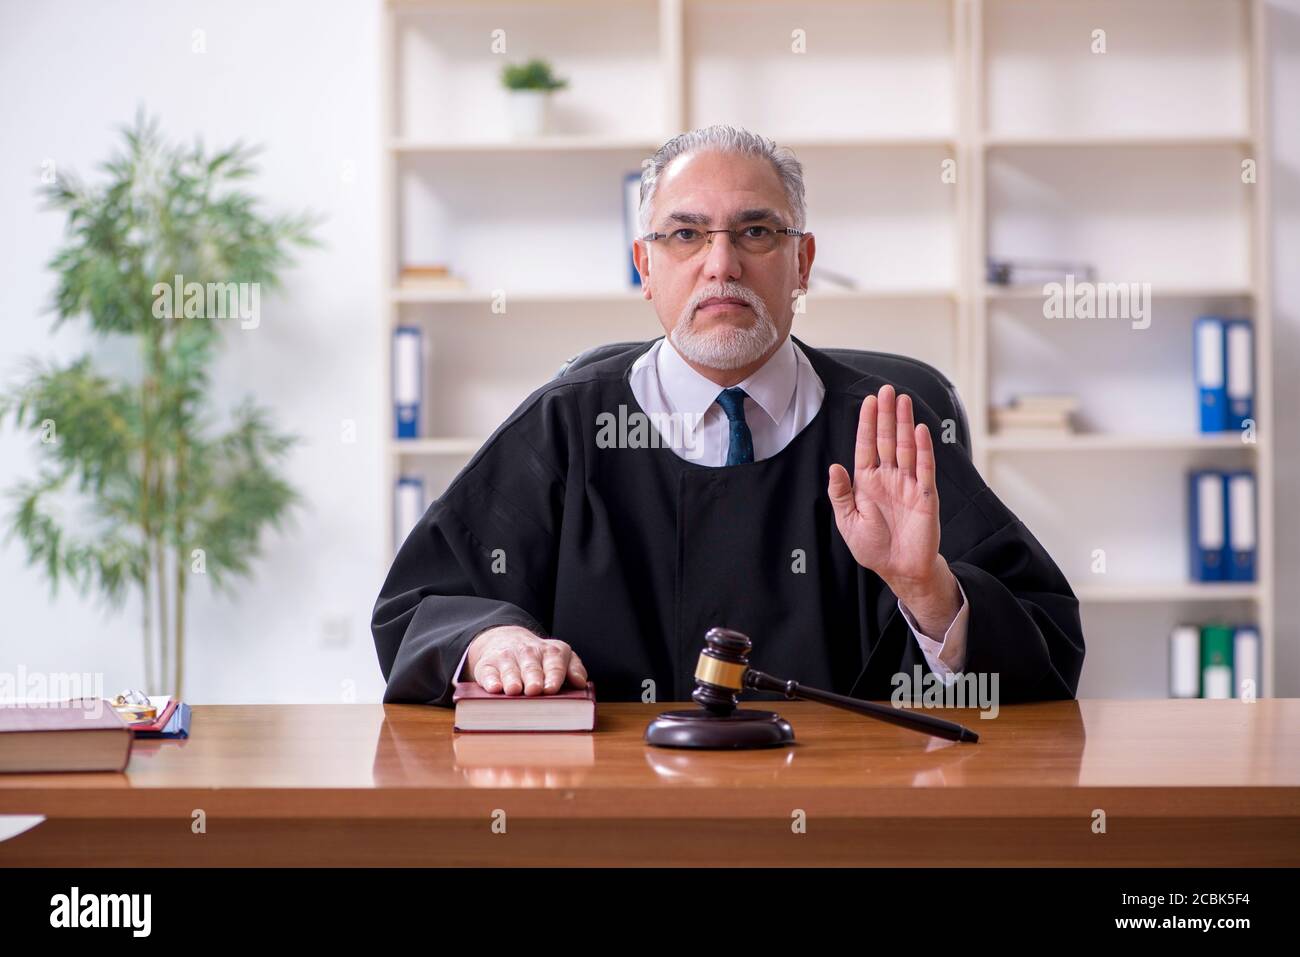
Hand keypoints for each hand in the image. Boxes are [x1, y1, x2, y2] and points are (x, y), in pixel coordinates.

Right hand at [465, 625, 588, 695]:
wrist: (506, 640)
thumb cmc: (539, 658)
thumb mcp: (560, 658)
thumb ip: (574, 669)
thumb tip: (581, 683)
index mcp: (551, 652)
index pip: (554, 664)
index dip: (553, 676)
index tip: (552, 689)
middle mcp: (528, 652)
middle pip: (532, 667)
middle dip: (533, 678)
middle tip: (534, 690)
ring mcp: (506, 657)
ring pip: (510, 669)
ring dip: (512, 679)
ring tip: (514, 690)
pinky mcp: (487, 664)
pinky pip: (488, 672)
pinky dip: (490, 680)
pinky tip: (494, 688)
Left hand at [827, 384, 958, 632]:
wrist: (899, 569)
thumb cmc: (873, 547)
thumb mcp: (848, 522)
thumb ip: (840, 495)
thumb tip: (834, 466)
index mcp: (867, 482)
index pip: (866, 446)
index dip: (867, 424)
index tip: (868, 401)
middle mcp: (888, 478)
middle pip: (887, 440)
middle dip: (886, 415)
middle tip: (886, 390)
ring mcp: (908, 484)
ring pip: (905, 448)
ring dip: (904, 424)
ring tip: (902, 400)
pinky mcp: (925, 495)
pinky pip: (924, 468)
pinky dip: (922, 449)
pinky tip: (919, 430)